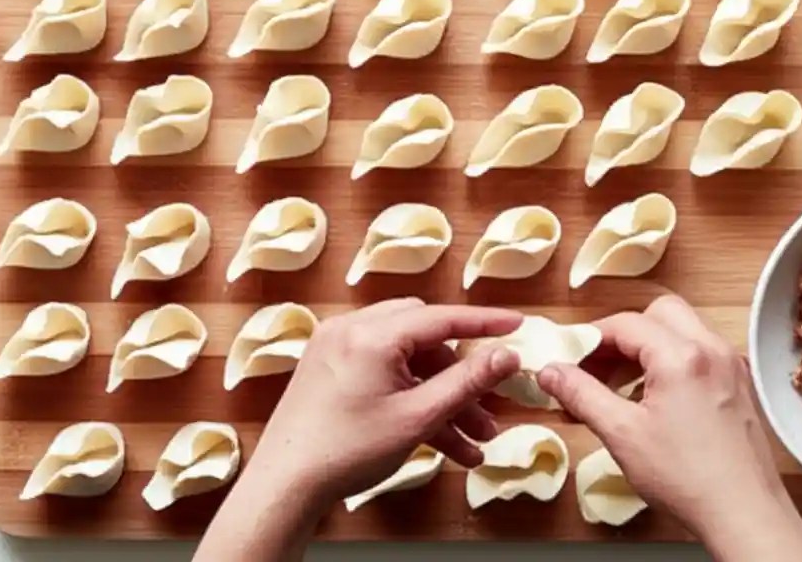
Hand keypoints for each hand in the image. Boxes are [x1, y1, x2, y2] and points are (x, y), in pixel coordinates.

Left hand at [196, 299, 520, 561]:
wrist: (285, 484)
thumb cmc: (345, 451)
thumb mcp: (418, 417)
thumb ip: (467, 382)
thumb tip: (506, 356)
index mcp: (372, 335)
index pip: (443, 317)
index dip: (485, 322)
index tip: (517, 324)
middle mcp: (351, 331)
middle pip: (426, 337)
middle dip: (461, 373)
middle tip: (488, 400)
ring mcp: (337, 348)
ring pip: (408, 361)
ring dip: (441, 396)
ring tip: (473, 439)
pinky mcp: (330, 369)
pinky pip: (384, 373)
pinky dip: (412, 399)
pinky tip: (441, 440)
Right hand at [537, 295, 801, 561]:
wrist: (743, 513)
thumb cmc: (688, 478)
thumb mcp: (622, 434)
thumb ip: (582, 394)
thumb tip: (552, 372)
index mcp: (682, 356)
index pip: (626, 324)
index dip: (591, 338)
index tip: (570, 357)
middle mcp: (712, 350)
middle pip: (660, 314)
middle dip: (624, 334)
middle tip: (598, 365)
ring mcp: (731, 366)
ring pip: (683, 330)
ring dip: (649, 346)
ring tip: (621, 385)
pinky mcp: (739, 385)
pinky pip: (701, 353)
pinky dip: (673, 361)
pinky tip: (655, 399)